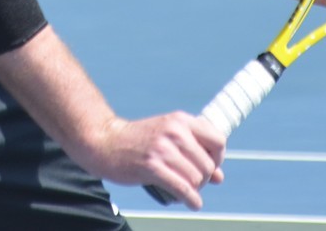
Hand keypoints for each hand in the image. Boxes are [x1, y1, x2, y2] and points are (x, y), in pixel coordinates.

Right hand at [74, 112, 224, 210]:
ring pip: (196, 178)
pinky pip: (183, 188)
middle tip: (192, 182)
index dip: (217, 158)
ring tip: (186, 191)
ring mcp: (162, 148)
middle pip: (208, 164)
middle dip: (203, 178)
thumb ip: (195, 152)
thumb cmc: (139, 142)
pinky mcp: (152, 166)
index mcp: (181, 120)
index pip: (218, 140)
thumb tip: (219, 177)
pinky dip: (191, 200)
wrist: (105, 142)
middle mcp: (174, 131)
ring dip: (195, 190)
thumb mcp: (169, 137)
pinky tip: (192, 204)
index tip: (208, 167)